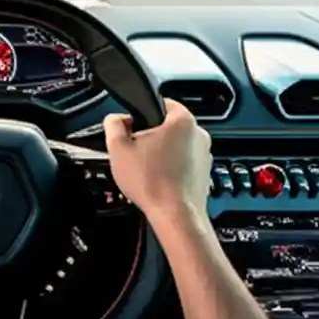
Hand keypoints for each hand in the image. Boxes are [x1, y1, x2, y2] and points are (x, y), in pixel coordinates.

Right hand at [103, 99, 211, 221]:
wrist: (175, 216)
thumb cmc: (152, 183)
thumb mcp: (118, 148)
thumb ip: (113, 125)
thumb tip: (114, 119)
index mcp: (182, 119)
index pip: (159, 102)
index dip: (140, 115)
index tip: (130, 130)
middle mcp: (199, 134)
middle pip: (166, 127)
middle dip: (150, 138)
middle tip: (135, 153)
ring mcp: (205, 154)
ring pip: (175, 147)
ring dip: (160, 155)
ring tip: (146, 171)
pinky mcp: (204, 173)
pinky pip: (183, 164)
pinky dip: (171, 170)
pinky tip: (158, 181)